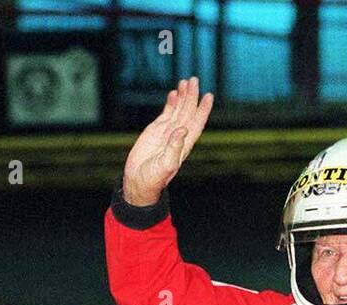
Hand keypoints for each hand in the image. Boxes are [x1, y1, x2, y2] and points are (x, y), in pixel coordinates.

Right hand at [122, 77, 213, 206]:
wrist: (138, 182)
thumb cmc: (153, 179)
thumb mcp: (165, 166)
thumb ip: (174, 148)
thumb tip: (182, 130)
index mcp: (184, 145)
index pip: (196, 123)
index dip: (203, 110)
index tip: (208, 96)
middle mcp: (178, 137)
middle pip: (188, 112)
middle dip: (192, 96)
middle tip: (194, 79)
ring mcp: (168, 133)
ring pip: (178, 110)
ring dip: (183, 97)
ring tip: (186, 82)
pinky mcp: (156, 131)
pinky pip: (167, 113)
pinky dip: (171, 103)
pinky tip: (174, 93)